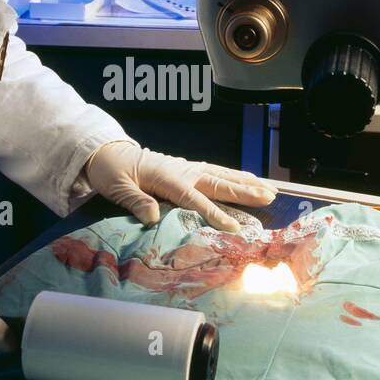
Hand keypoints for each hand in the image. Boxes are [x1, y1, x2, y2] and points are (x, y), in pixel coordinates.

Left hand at [83, 142, 274, 232]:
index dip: (214, 212)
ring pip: (222, 174)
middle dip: (245, 192)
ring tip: (270, 190)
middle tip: (270, 198)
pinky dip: (235, 175)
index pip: (195, 198)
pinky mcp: (188, 168)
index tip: (233, 226)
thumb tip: (152, 217)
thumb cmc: (112, 172)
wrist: (109, 153)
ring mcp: (187, 167)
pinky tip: (249, 179)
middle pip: (218, 182)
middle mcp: (183, 170)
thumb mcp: (117, 188)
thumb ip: (136, 201)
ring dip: (247, 183)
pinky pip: (217, 171)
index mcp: (167, 177)